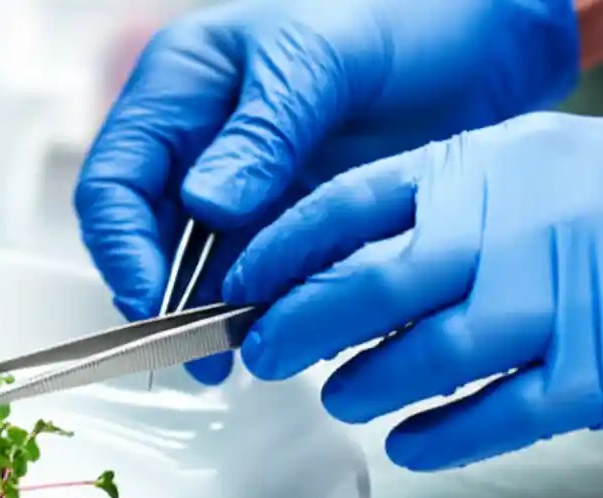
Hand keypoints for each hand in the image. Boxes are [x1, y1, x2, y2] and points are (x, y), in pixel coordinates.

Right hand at [74, 0, 579, 383]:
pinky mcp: (287, 221)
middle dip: (162, 297)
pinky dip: (258, 309)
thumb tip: (205, 205)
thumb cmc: (404, 21)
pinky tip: (278, 333)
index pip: (114, 180)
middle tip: (200, 352)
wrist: (488, 45)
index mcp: (181, 87)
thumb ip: (261, 133)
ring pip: (198, 266)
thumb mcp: (322, 63)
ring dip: (209, 314)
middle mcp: (198, 141)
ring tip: (237, 359)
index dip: (122, 246)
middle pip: (144, 234)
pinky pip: (256, 276)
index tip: (153, 301)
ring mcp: (242, 186)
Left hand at [224, 112, 602, 470]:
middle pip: (361, 288)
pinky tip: (409, 444)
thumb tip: (363, 262)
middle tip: (263, 355)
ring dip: (359, 388)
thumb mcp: (545, 164)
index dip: (279, 252)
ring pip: (413, 361)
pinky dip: (433, 438)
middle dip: (292, 329)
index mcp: (486, 165)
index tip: (242, 286)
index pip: (348, 204)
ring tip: (341, 397)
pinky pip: (484, 419)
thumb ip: (456, 204)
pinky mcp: (594, 376)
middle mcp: (508, 228)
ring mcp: (551, 304)